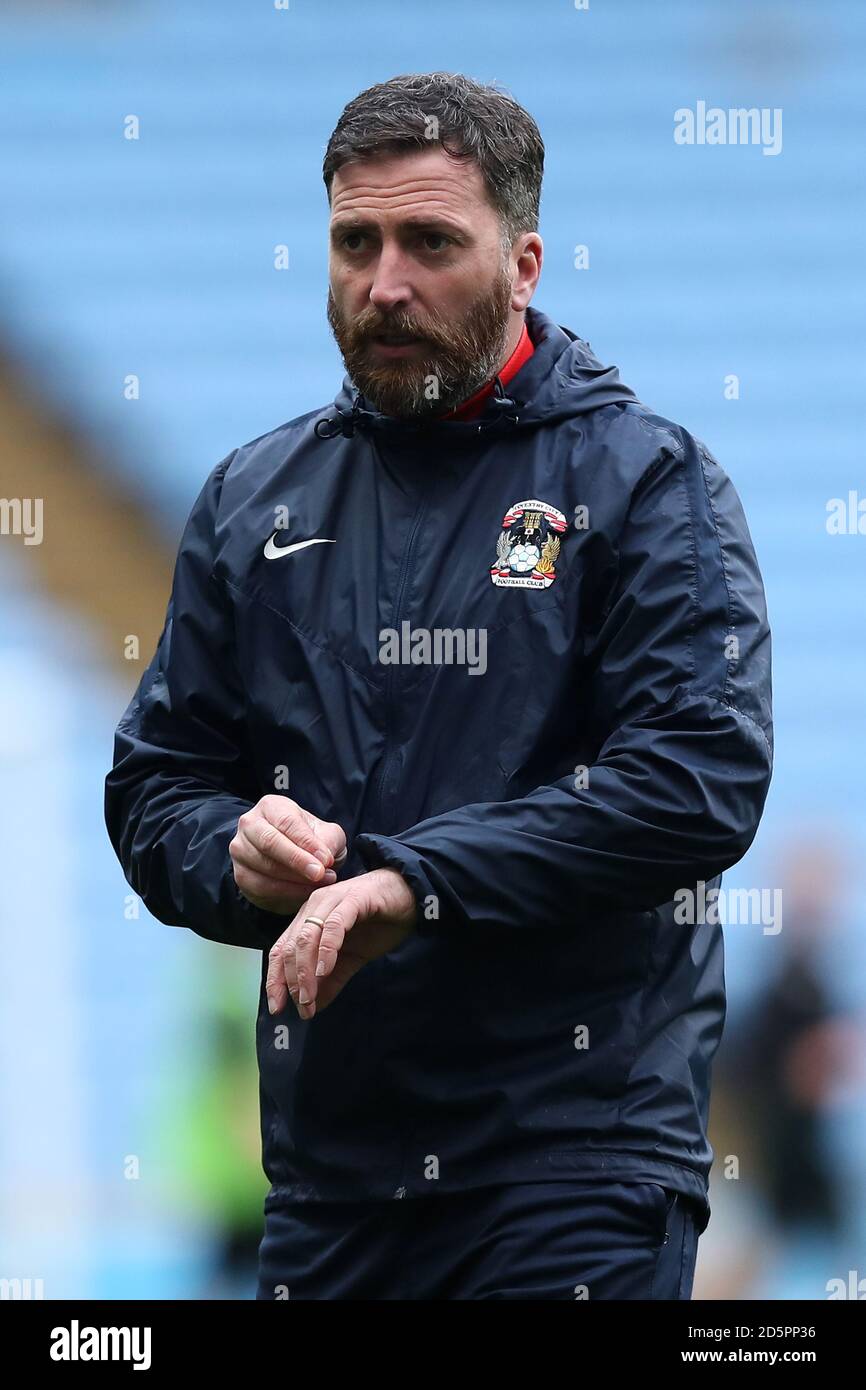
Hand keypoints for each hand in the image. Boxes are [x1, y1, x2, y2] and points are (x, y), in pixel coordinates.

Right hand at [229, 795, 347, 913]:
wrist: (294, 861)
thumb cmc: (310, 841)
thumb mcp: (327, 834)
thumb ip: (329, 841)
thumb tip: (323, 859)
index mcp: (271, 806)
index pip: (287, 822)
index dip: (307, 842)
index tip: (326, 860)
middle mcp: (250, 824)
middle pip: (269, 842)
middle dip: (296, 860)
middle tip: (319, 874)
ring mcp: (240, 850)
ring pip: (264, 867)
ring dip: (294, 880)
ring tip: (319, 884)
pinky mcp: (240, 875)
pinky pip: (260, 887)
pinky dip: (285, 893)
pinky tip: (304, 893)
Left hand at [266, 868, 417, 1019]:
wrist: (411, 896)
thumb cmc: (379, 922)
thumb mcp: (352, 958)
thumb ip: (332, 979)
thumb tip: (313, 1008)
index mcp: (308, 919)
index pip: (280, 950)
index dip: (275, 980)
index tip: (278, 1008)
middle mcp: (314, 907)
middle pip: (289, 947)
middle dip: (292, 982)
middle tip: (303, 1008)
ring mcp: (332, 901)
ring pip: (306, 937)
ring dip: (305, 971)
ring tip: (310, 996)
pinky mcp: (353, 898)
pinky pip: (334, 925)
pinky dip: (327, 949)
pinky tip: (326, 968)